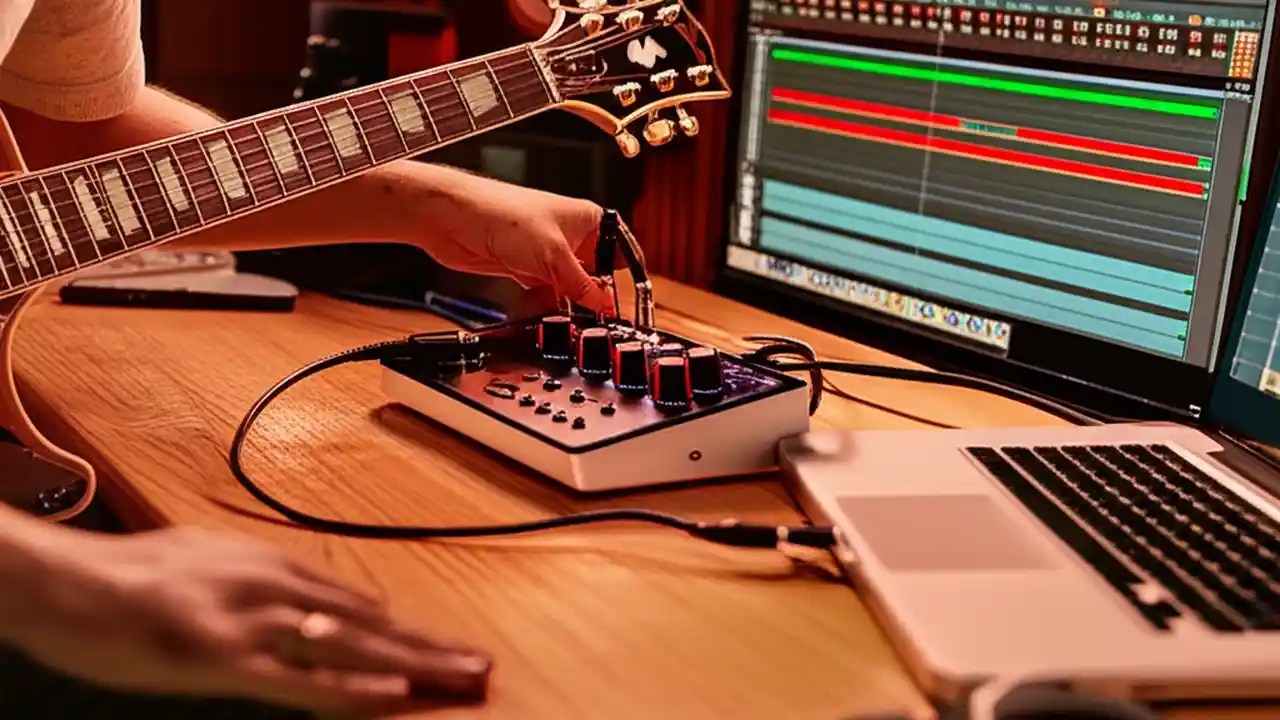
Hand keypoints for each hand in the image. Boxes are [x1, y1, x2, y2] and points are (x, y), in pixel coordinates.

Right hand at [13, 526, 489, 715]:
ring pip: (352, 648)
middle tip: (481, 662)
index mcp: (272, 565)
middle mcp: (278, 587)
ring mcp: (256, 623)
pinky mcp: (226, 659)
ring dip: (412, 664)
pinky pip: (300, 681)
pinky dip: (350, 690)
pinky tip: (392, 695)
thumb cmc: (130, 575)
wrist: (73, 581)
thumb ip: (260, 578)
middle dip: (428, 646)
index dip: (403, 629)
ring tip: (463, 677)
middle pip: (370, 623)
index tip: (442, 644)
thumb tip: (300, 596)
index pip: (356, 603)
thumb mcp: (209, 561)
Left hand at [420, 174, 615, 312]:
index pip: (619, 250)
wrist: (455, 219)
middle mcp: (570, 236)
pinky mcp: (525, 268)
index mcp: (587, 220)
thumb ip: (581, 284)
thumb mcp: (553, 256)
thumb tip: (603, 304)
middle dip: (595, 295)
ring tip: (573, 320)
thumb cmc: (503, 214)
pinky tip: (550, 314)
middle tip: (596, 319)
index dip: (623, 277)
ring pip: (570, 286)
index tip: (621, 303)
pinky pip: (547, 292)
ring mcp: (547, 253)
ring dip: (570, 303)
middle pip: (596, 273)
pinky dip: (548, 304)